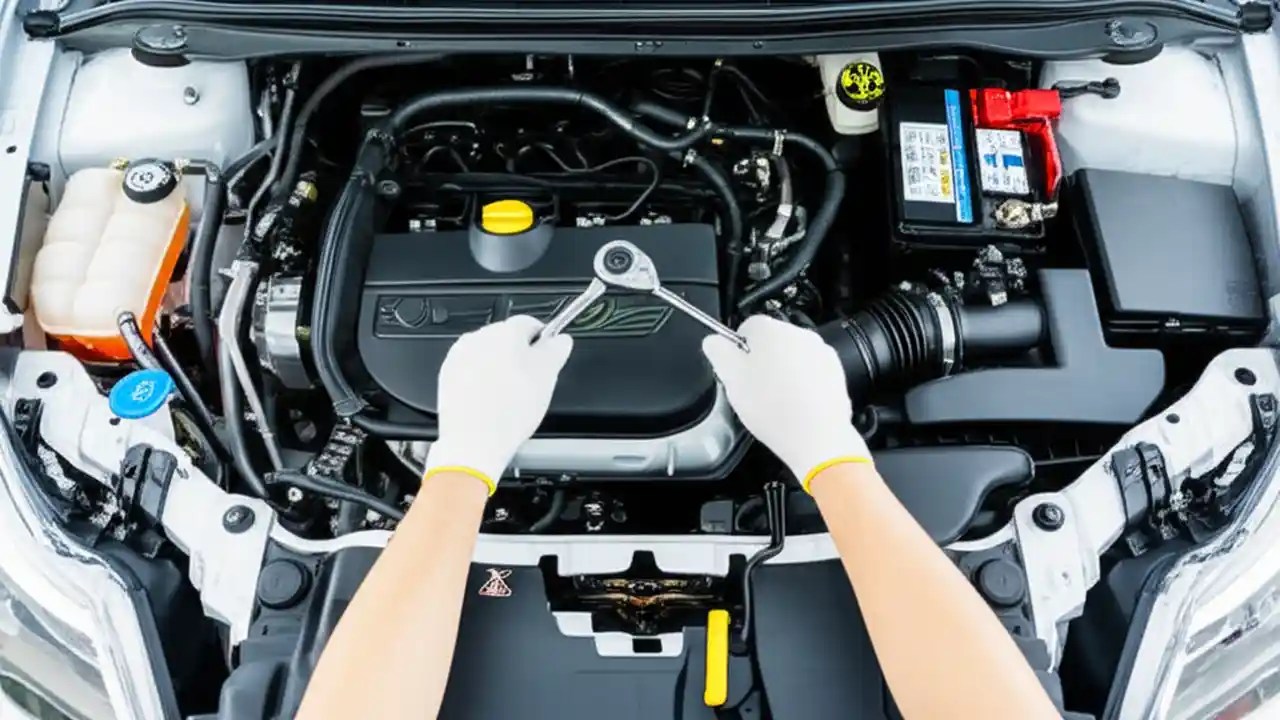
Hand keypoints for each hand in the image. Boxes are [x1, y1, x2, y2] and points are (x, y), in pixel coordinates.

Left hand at [424, 316, 572, 493]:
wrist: (474, 441)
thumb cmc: (509, 411)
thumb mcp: (547, 376)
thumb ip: (557, 349)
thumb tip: (561, 339)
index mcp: (505, 331)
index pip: (531, 323)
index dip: (543, 342)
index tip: (548, 358)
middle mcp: (479, 337)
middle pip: (508, 339)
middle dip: (520, 356)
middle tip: (531, 383)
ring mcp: (460, 356)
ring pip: (488, 355)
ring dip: (500, 368)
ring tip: (509, 396)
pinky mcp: (448, 375)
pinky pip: (471, 370)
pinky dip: (482, 380)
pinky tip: (491, 400)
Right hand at [702, 315, 869, 491]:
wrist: (817, 436)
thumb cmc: (774, 408)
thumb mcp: (731, 379)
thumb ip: (718, 352)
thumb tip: (713, 341)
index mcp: (770, 330)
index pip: (747, 327)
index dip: (738, 350)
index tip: (737, 370)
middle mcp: (799, 334)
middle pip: (772, 341)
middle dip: (762, 360)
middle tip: (754, 389)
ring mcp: (821, 353)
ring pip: (793, 357)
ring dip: (784, 373)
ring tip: (776, 402)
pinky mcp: (836, 373)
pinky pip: (812, 373)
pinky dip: (804, 385)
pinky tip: (796, 406)